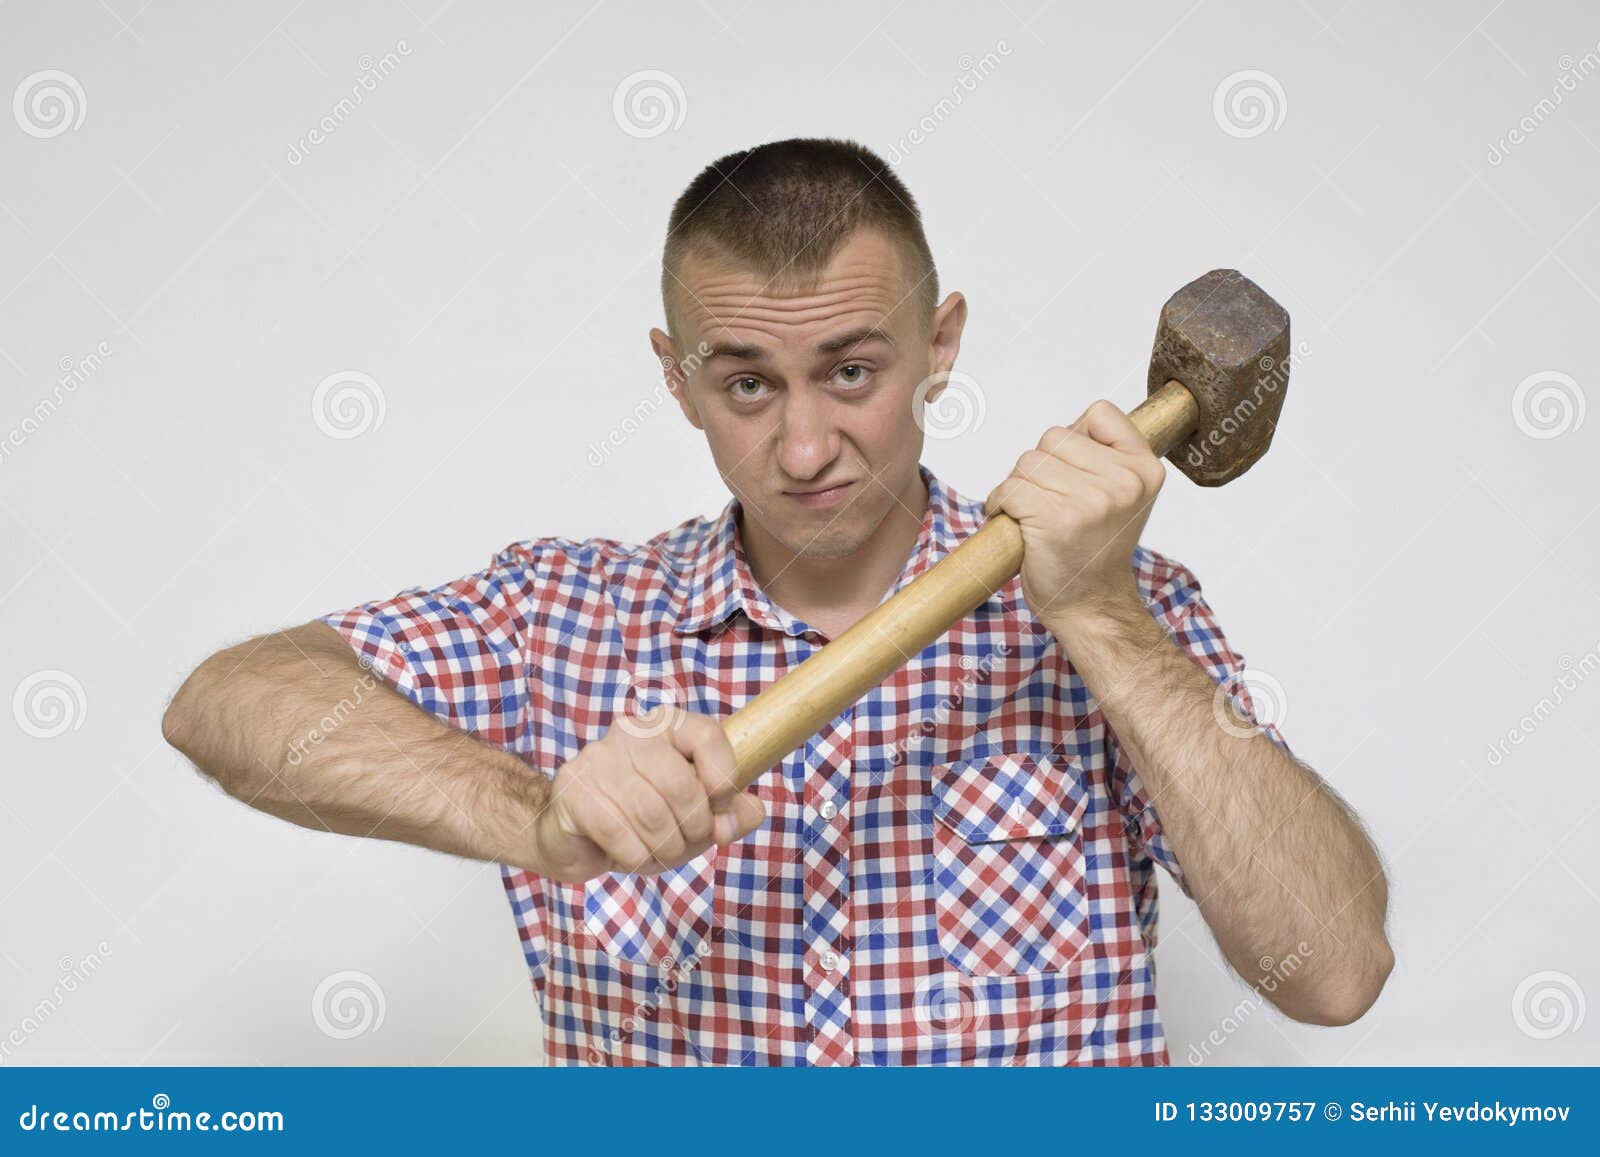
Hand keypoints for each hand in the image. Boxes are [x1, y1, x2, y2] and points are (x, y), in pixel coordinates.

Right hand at [529, 710, 766, 883]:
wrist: (573, 837)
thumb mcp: (694, 818)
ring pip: (651, 813)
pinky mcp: (574, 788)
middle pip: (681, 785)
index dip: (724, 779)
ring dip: (665, 848)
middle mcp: (631, 732)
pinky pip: (619, 833)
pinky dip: (636, 857)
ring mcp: (598, 757)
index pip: (708, 735)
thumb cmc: (640, 822)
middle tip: (686, 844)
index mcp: (667, 725)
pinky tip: (632, 856)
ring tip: (659, 853)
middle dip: (693, 829)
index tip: (720, 809)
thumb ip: (730, 814)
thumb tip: (753, 811)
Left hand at [984, 400, 1164, 632]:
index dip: (1076, 436)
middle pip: (1054, 437)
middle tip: (1050, 501)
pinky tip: (1013, 522)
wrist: (1090, 604)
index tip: (1074, 471)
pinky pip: (1010, 489)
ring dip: (1018, 487)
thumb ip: (1103, 457)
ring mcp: (1092, 500)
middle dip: (1040, 467)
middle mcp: (1125, 481)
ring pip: (1027, 462)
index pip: (1100, 413)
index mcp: (1145, 469)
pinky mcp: (1057, 518)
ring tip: (1034, 515)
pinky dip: (1000, 504)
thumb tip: (1061, 432)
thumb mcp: (1121, 496)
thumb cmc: (1095, 549)